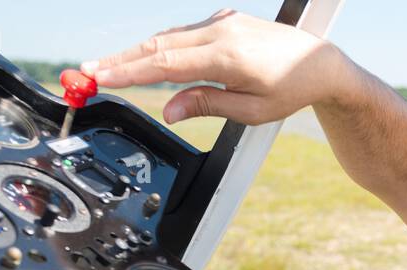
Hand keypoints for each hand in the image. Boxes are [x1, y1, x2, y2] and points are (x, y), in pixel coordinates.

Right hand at [82, 8, 350, 125]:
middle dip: (120, 60)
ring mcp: (221, 22)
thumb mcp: (252, 111)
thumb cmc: (291, 90)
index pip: (165, 64)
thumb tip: (168, 110)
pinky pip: (184, 34)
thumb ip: (207, 106)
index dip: (128, 72)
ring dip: (137, 53)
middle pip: (158, 46)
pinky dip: (161, 47)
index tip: (99, 78)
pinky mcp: (224, 21)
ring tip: (106, 68)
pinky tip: (144, 59)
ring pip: (168, 37)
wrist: (320, 64)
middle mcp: (221, 31)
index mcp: (227, 56)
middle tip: (86, 73)